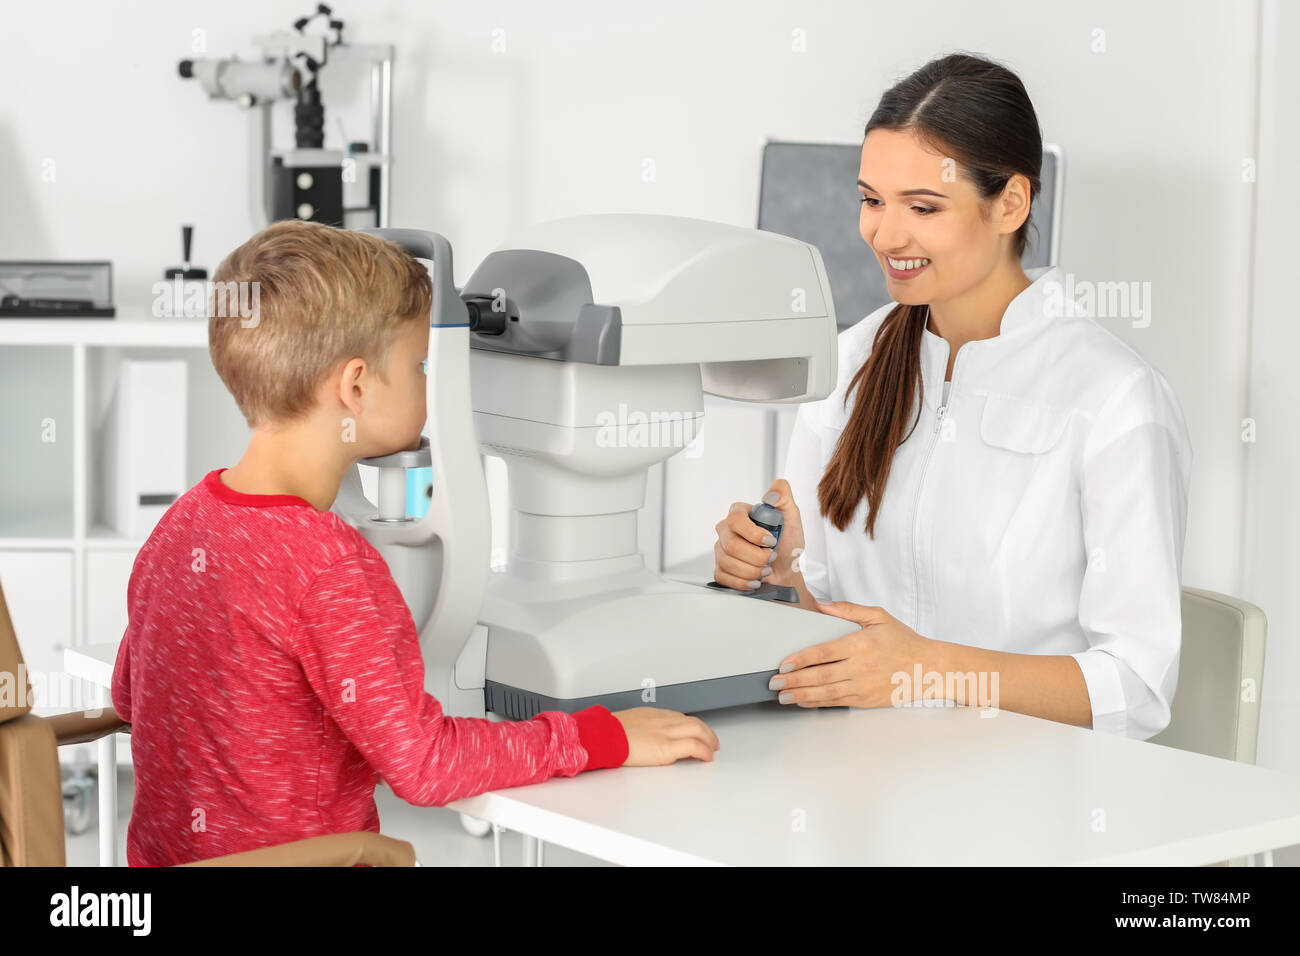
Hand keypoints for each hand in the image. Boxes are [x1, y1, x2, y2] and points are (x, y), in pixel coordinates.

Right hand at [612, 707, 719, 764]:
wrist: (604, 736)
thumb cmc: (609, 733)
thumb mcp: (627, 723)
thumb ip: (640, 728)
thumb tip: (640, 737)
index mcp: (653, 714)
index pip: (679, 717)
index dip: (691, 725)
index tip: (694, 731)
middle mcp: (663, 721)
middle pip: (694, 722)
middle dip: (706, 731)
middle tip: (711, 740)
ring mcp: (666, 733)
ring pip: (698, 731)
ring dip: (709, 741)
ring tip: (712, 749)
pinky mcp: (667, 748)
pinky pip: (694, 746)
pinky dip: (704, 751)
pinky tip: (706, 757)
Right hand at [713, 478, 806, 589]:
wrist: (785, 569)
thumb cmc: (786, 544)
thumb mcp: (792, 517)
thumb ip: (783, 496)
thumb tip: (770, 496)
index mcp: (740, 513)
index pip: (735, 519)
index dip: (753, 534)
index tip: (771, 542)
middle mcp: (727, 530)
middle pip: (732, 545)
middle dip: (757, 557)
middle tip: (771, 557)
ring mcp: (721, 550)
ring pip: (728, 562)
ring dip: (753, 570)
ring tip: (765, 569)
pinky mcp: (720, 568)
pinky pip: (724, 577)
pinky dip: (743, 582)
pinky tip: (755, 580)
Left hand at [768, 602, 932, 707]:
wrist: (928, 668)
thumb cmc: (903, 641)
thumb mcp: (878, 617)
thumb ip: (848, 610)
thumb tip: (821, 605)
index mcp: (861, 644)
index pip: (824, 652)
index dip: (801, 659)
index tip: (784, 664)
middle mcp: (860, 667)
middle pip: (821, 675)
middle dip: (794, 680)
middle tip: (774, 683)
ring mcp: (863, 686)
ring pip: (826, 692)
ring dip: (802, 694)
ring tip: (783, 696)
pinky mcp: (866, 699)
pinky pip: (837, 702)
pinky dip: (817, 702)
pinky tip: (803, 701)